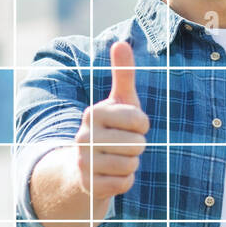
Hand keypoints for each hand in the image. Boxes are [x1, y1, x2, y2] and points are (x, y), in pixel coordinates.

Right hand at [73, 41, 148, 203]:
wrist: (86, 166)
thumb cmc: (112, 128)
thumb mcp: (120, 101)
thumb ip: (123, 73)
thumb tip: (120, 42)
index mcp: (94, 113)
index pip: (139, 120)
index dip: (142, 125)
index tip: (131, 126)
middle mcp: (83, 136)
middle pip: (137, 144)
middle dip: (137, 146)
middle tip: (124, 144)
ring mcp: (83, 161)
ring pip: (131, 164)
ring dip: (131, 163)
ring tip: (118, 157)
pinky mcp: (88, 184)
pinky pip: (124, 183)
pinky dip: (125, 180)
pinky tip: (113, 173)